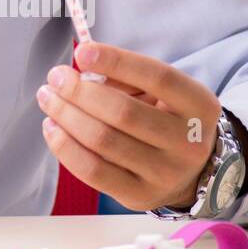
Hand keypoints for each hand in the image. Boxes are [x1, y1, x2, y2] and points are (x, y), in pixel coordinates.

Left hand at [36, 41, 221, 211]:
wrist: (190, 170)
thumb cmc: (165, 117)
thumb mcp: (161, 91)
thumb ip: (127, 76)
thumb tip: (82, 66)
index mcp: (199, 106)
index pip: (158, 77)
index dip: (116, 61)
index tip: (81, 52)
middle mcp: (189, 143)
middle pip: (123, 113)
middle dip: (79, 91)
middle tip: (55, 77)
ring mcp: (165, 174)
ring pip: (103, 141)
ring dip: (66, 115)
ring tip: (48, 98)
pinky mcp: (139, 196)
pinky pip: (94, 171)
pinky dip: (65, 146)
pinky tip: (52, 128)